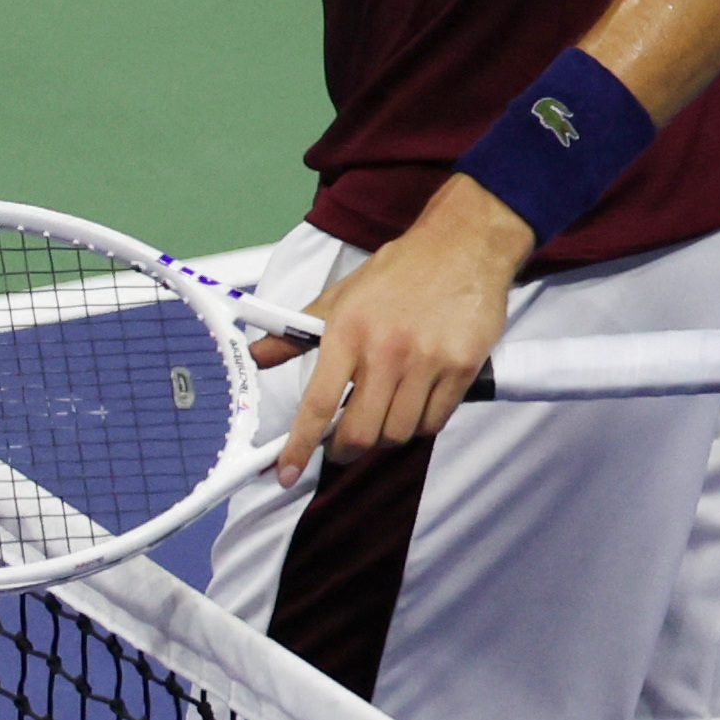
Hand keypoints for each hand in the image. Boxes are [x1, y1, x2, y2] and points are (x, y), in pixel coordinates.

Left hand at [251, 176, 532, 483]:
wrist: (462, 246)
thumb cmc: (397, 273)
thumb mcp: (340, 297)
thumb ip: (297, 333)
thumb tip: (257, 357)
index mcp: (347, 332)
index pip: (319, 403)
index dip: (300, 445)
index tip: (286, 473)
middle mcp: (386, 351)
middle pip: (361, 433)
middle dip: (345, 450)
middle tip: (341, 446)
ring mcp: (427, 361)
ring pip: (399, 433)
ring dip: (386, 437)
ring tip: (383, 415)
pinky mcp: (462, 368)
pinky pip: (435, 421)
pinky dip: (421, 423)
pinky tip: (415, 403)